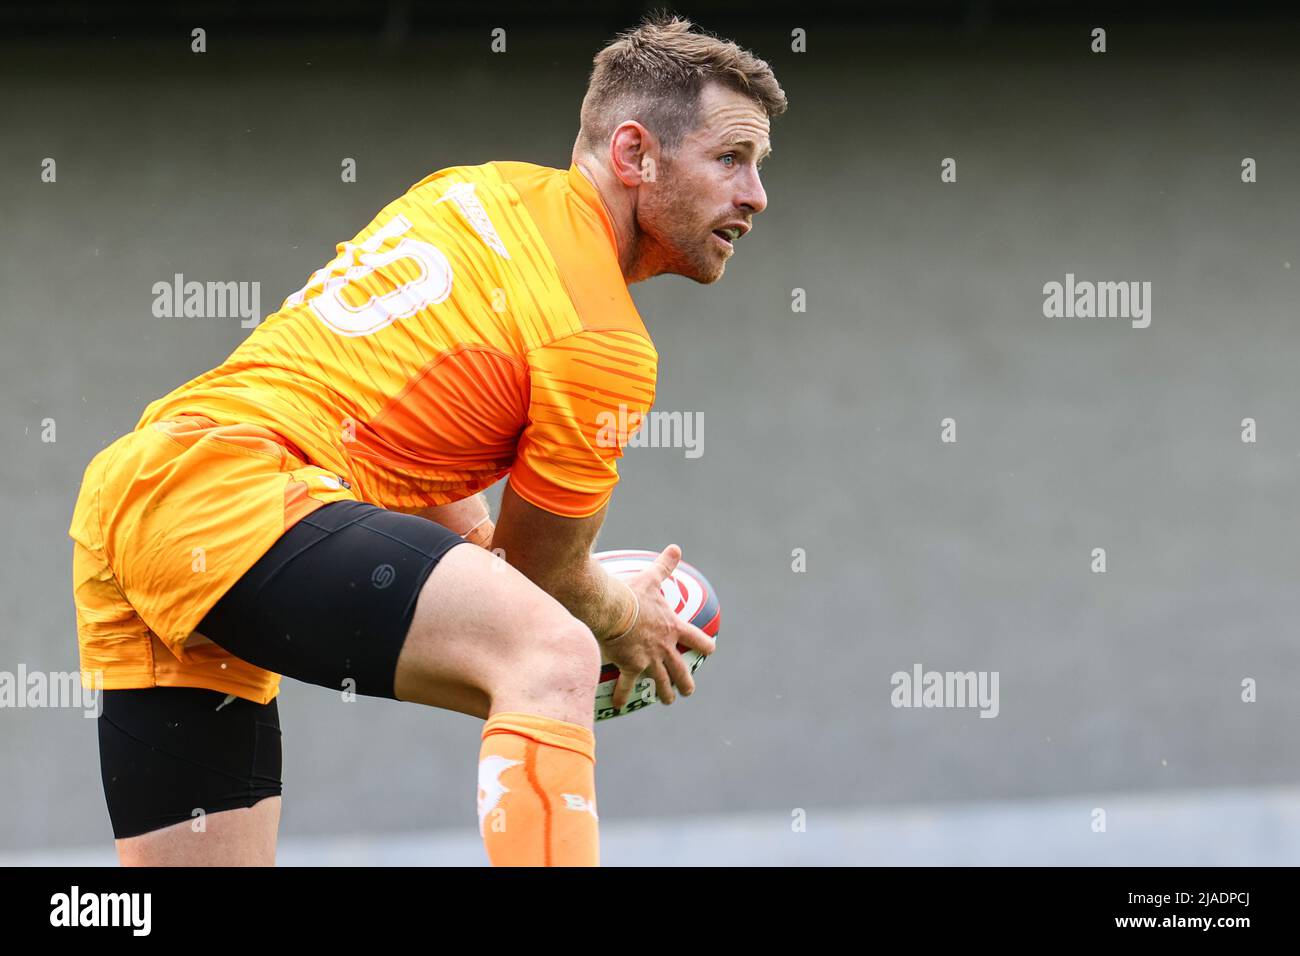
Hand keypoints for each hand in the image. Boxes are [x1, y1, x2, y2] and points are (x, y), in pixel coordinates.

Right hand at [601, 544, 715, 709]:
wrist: (613, 609)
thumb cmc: (633, 594)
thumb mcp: (652, 578)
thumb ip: (665, 566)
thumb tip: (675, 548)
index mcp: (673, 628)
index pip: (697, 640)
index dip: (705, 646)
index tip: (709, 650)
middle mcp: (665, 648)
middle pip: (681, 670)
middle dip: (686, 682)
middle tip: (688, 691)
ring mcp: (650, 660)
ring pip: (662, 682)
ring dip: (666, 693)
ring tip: (667, 700)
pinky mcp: (632, 667)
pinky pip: (627, 686)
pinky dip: (622, 696)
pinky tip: (619, 705)